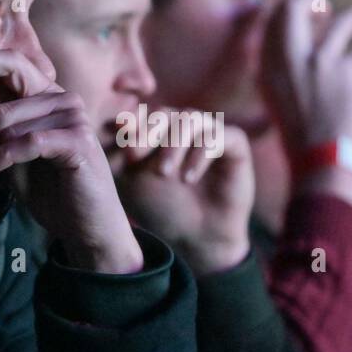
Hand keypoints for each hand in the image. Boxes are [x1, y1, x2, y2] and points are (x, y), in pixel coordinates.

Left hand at [0, 49, 142, 273]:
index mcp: (52, 97)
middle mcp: (65, 100)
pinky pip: (25, 143)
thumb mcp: (18, 159)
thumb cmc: (53, 194)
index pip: (16, 63)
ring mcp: (75, 118)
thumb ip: (2, 133)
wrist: (87, 228)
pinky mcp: (78, 140)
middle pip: (3, 106)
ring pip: (9, 125)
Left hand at [114, 118, 253, 275]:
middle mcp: (185, 127)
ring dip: (173, 145)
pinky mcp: (235, 143)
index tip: (123, 152)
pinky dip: (200, 154)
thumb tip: (117, 121)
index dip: (131, 127)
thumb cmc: (163, 209)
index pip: (143, 114)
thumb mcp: (133, 181)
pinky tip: (188, 178)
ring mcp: (211, 132)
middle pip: (165, 113)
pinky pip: (218, 135)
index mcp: (160, 131)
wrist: (198, 238)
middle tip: (134, 157)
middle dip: (147, 133)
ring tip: (164, 173)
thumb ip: (121, 152)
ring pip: (190, 119)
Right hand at [261, 0, 351, 210]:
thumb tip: (291, 60)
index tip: (301, 9)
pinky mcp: (347, 71)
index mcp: (268, 68)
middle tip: (325, 6)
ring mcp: (319, 63)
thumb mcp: (277, 103)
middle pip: (294, 7)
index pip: (271, 21)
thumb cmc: (299, 140)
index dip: (287, 8)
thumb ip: (281, 76)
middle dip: (311, 0)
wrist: (319, 161)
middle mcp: (289, 59)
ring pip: (340, 22)